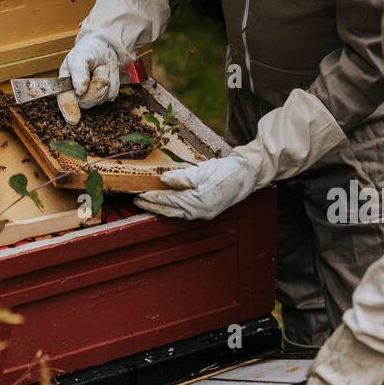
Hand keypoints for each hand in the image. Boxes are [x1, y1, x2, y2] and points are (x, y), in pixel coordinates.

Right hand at [57, 33, 121, 125]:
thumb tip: (79, 91)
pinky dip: (113, 80)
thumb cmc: (87, 52)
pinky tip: (107, 72)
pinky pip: (112, 94)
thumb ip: (78, 72)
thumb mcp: (79, 57)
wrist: (105, 48)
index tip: (73, 119)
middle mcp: (77, 94)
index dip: (68, 110)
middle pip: (86, 102)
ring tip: (100, 68)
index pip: (64, 100)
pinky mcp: (106, 96)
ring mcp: (92, 97)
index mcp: (65, 85)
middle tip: (99, 70)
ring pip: (101, 97)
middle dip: (95, 87)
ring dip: (105, 78)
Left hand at [134, 152, 258, 219]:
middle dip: (152, 207)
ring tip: (147, 204)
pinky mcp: (207, 211)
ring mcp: (204, 214)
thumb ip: (182, 177)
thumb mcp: (202, 170)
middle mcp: (200, 212)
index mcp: (198, 202)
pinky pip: (185, 212)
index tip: (139, 195)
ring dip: (161, 209)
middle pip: (170, 211)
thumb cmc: (226, 171)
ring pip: (177, 214)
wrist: (246, 175)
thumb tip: (163, 180)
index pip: (169, 200)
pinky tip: (167, 205)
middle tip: (136, 202)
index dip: (153, 198)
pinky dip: (173, 209)